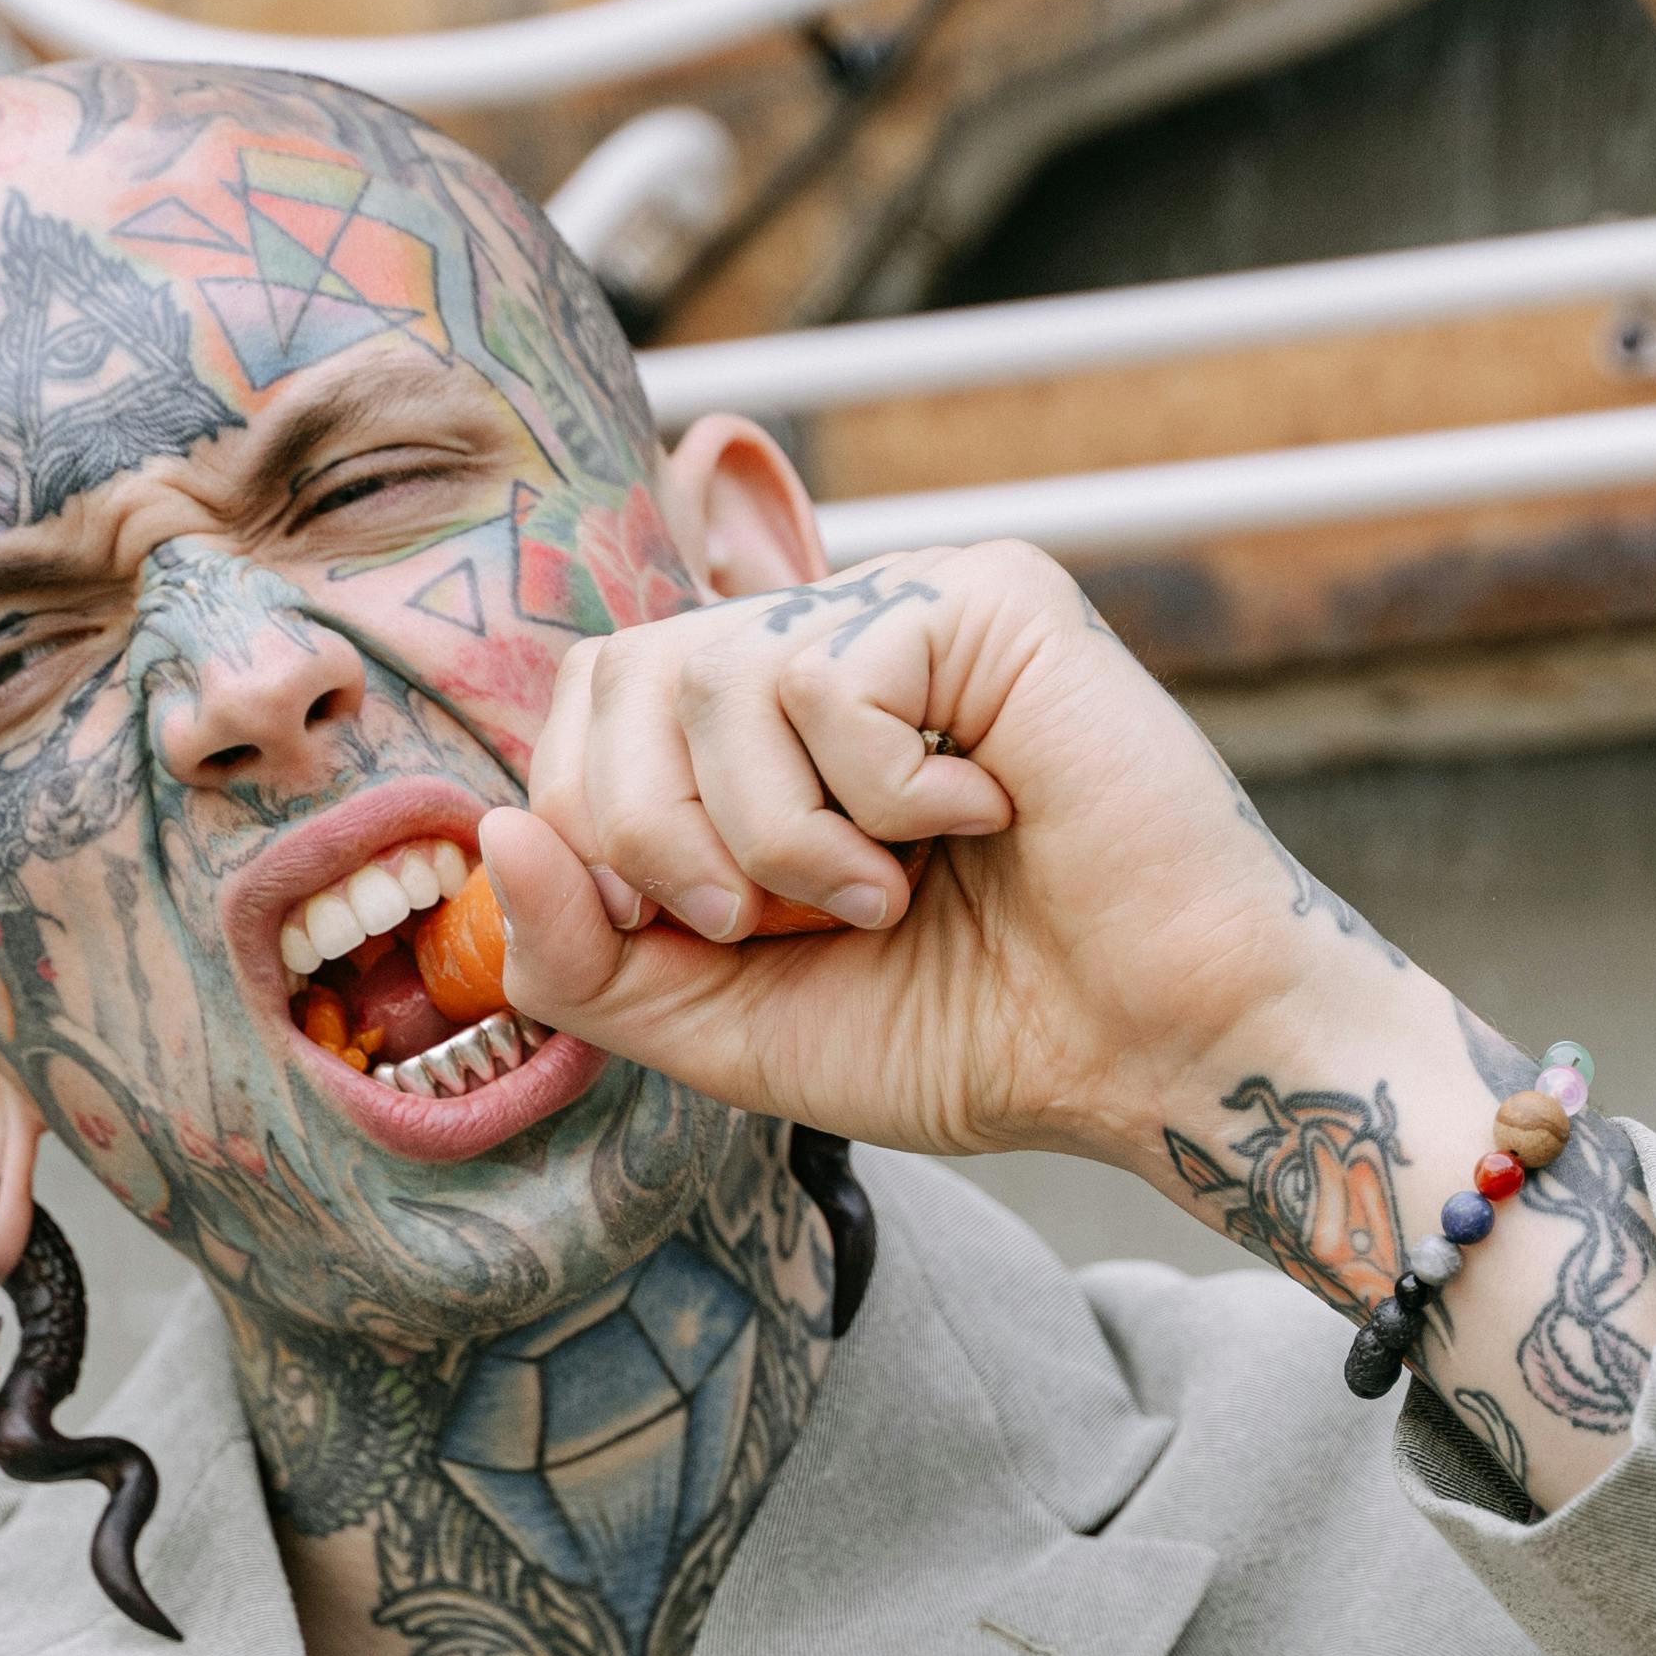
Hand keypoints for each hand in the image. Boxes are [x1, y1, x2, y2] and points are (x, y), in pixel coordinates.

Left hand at [481, 541, 1473, 1220]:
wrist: (1160, 1057)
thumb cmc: (977, 1033)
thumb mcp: (728, 1024)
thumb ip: (586, 958)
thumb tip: (495, 832)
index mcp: (770, 724)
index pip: (587, 704)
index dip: (601, 830)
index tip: (710, 932)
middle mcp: (831, 639)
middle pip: (615, 670)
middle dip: (661, 838)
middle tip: (784, 918)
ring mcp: (910, 606)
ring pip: (708, 674)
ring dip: (779, 842)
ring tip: (893, 892)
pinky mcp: (989, 598)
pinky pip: (829, 677)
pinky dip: (877, 804)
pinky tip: (980, 824)